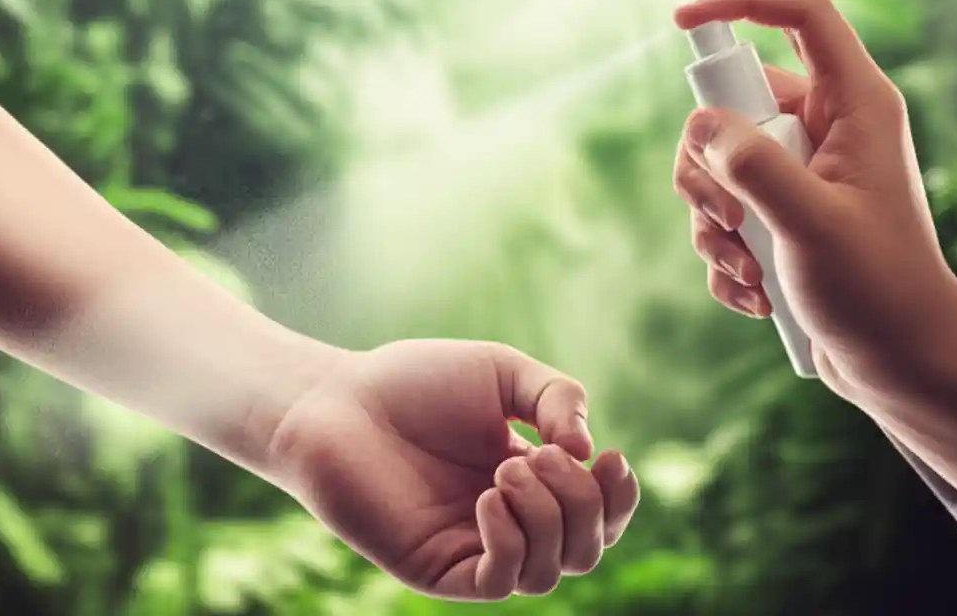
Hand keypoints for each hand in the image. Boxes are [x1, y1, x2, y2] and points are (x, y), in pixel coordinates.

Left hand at [266, 339, 638, 600]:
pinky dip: (511, 543)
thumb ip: (557, 397)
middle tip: (536, 453)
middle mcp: (507, 522)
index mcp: (529, 481)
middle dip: (581, 502)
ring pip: (551, 572)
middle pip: (586, 549)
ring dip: (547, 518)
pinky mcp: (437, 569)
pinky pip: (500, 584)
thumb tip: (588, 452)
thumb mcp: (503, 372)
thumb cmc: (413, 382)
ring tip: (506, 470)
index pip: (598, 515)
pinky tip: (487, 498)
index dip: (620, 497)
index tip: (612, 456)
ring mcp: (472, 548)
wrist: (336, 399)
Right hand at [670, 0, 956, 401]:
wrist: (902, 364)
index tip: (681, 19)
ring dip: (712, 223)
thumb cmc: (877, 292)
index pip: (801, 15)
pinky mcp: (782, 219)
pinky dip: (724, 257)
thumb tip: (698, 127)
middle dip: (707, 166)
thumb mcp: (810, 224)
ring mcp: (802, 176)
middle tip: (728, 216)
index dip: (741, 0)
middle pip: (733, 105)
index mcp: (855, 107)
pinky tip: (755, 295)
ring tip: (747, 268)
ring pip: (716, 166)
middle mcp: (827, 131)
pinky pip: (723, 217)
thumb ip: (752, 167)